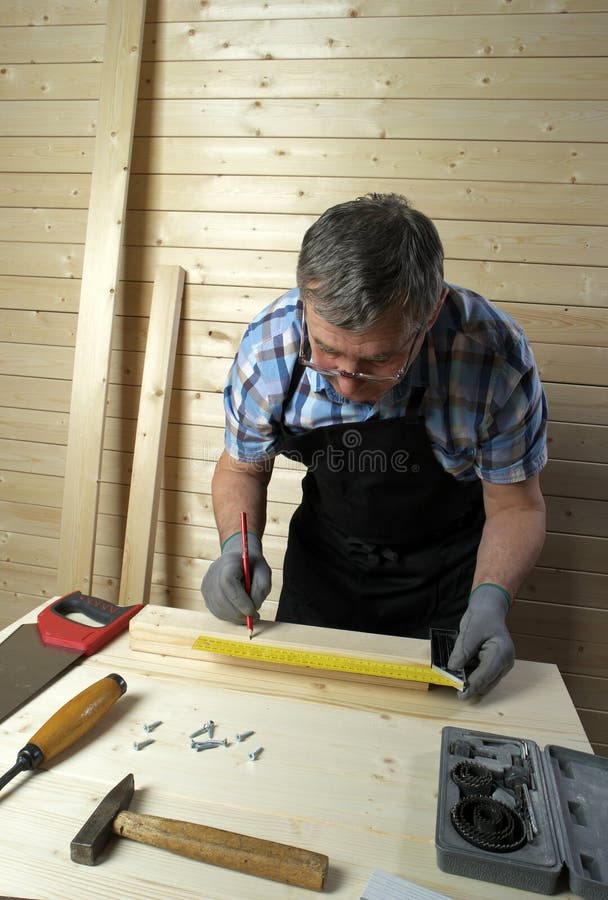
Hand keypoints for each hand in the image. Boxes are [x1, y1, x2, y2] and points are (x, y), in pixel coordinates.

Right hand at [201, 532, 271, 623]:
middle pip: (221, 599)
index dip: (240, 601)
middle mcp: (213, 574)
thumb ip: (261, 590)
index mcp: (228, 564)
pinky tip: (240, 612)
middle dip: (238, 613)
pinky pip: (216, 611)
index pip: (228, 584)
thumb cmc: (253, 566)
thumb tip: (252, 609)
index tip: (253, 611)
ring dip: (235, 617)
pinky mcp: (205, 594)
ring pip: (218, 609)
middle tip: (254, 617)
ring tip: (248, 614)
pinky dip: (229, 616)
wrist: (238, 558)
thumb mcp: (264, 573)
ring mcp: (206, 584)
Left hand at [448, 583, 514, 698]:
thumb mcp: (469, 631)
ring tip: (455, 678)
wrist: (489, 610)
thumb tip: (453, 668)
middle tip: (454, 687)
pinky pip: (483, 676)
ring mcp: (501, 666)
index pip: (486, 675)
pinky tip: (461, 671)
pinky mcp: (495, 666)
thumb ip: (462, 651)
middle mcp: (505, 662)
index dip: (472, 686)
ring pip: (485, 682)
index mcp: (501, 652)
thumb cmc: (482, 618)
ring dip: (470, 682)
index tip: (459, 693)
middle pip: (486, 682)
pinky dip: (471, 676)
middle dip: (470, 686)